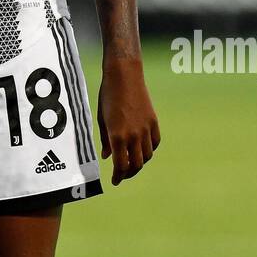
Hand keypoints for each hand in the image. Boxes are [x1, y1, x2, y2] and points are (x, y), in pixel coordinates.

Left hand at [96, 57, 160, 185]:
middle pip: (135, 165)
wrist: (124, 76)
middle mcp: (133, 135)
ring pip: (146, 156)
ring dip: (139, 163)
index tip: (115, 181)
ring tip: (132, 163)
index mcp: (117, 136)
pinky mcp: (153, 122)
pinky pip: (155, 143)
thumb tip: (106, 156)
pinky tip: (142, 149)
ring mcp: (145, 129)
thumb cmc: (108, 95)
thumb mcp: (102, 119)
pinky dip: (149, 149)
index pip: (120, 166)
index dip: (118, 176)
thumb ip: (105, 140)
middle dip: (128, 173)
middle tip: (122, 175)